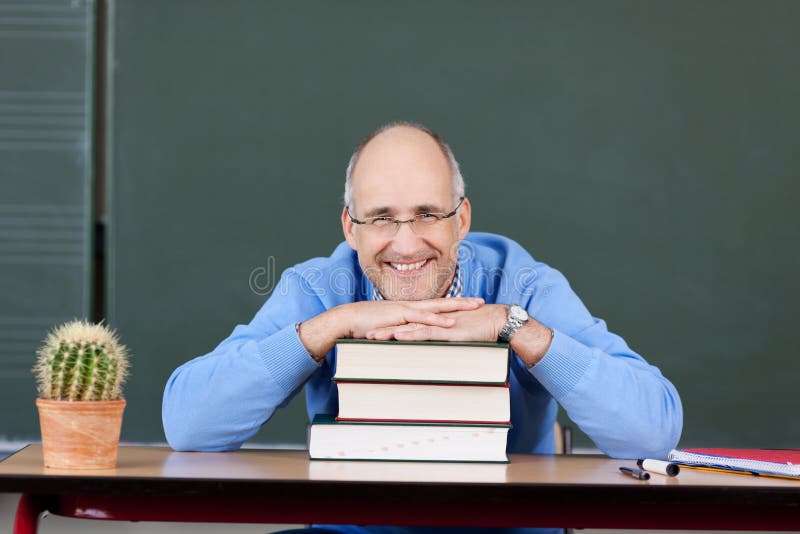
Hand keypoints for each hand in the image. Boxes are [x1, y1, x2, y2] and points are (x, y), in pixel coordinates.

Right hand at [298, 298, 483, 359]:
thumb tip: (408, 344)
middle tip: (481, 301)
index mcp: (408, 310)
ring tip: (474, 307)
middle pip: (441, 303)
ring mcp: (405, 310)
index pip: (435, 306)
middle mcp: (410, 307)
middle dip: (462, 302)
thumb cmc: (364, 326)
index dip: (453, 305)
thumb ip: (400, 335)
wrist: (346, 320)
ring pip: (436, 307)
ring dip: (456, 307)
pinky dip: (438, 320)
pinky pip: (422, 319)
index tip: (469, 305)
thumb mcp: (387, 331)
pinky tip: (451, 322)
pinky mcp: (399, 318)